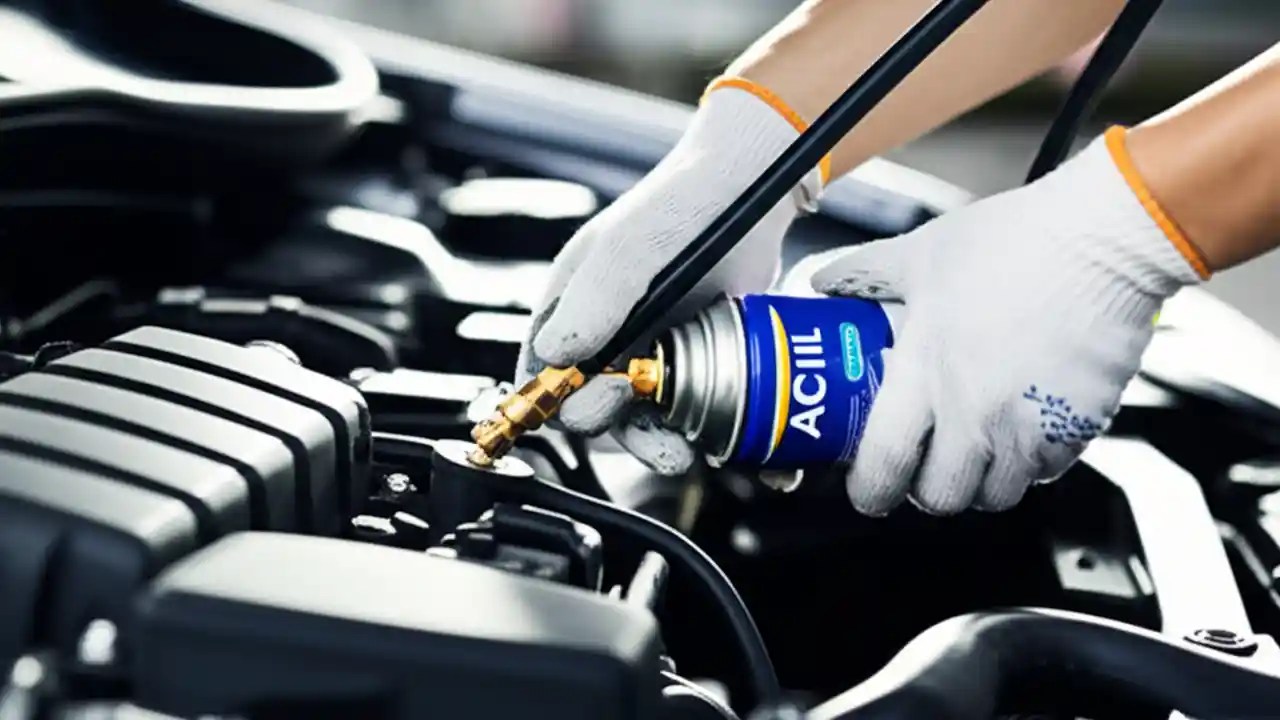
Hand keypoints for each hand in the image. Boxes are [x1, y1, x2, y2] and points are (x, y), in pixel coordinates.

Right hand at [517, 80, 823, 474]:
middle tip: (649, 426)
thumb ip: (596, 296)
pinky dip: (712, 435)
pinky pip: (696, 411)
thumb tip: (555, 354)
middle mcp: (610, 336)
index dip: (551, 400)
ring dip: (662, 444)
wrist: (753, 189)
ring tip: (687, 450)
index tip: (583, 407)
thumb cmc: (681, 203)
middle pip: (593, 408)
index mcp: (574, 307)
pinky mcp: (701, 363)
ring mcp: (655, 352)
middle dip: (617, 428)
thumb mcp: (631, 246)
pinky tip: (726, 445)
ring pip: (646, 420)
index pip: (540, 372)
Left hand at [800, 129, 1205, 514]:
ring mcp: (1028, 424)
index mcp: (925, 371)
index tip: (868, 487)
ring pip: (996, 496)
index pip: (884, 462)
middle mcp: (973, 409)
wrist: (1105, 239)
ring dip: (980, 482)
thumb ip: (867, 274)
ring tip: (975, 450)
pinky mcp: (1078, 427)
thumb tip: (826, 283)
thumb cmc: (1016, 242)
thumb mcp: (923, 252)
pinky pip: (1046, 473)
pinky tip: (1023, 428)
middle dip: (927, 491)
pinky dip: (1030, 464)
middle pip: (940, 497)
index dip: (869, 489)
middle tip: (927, 467)